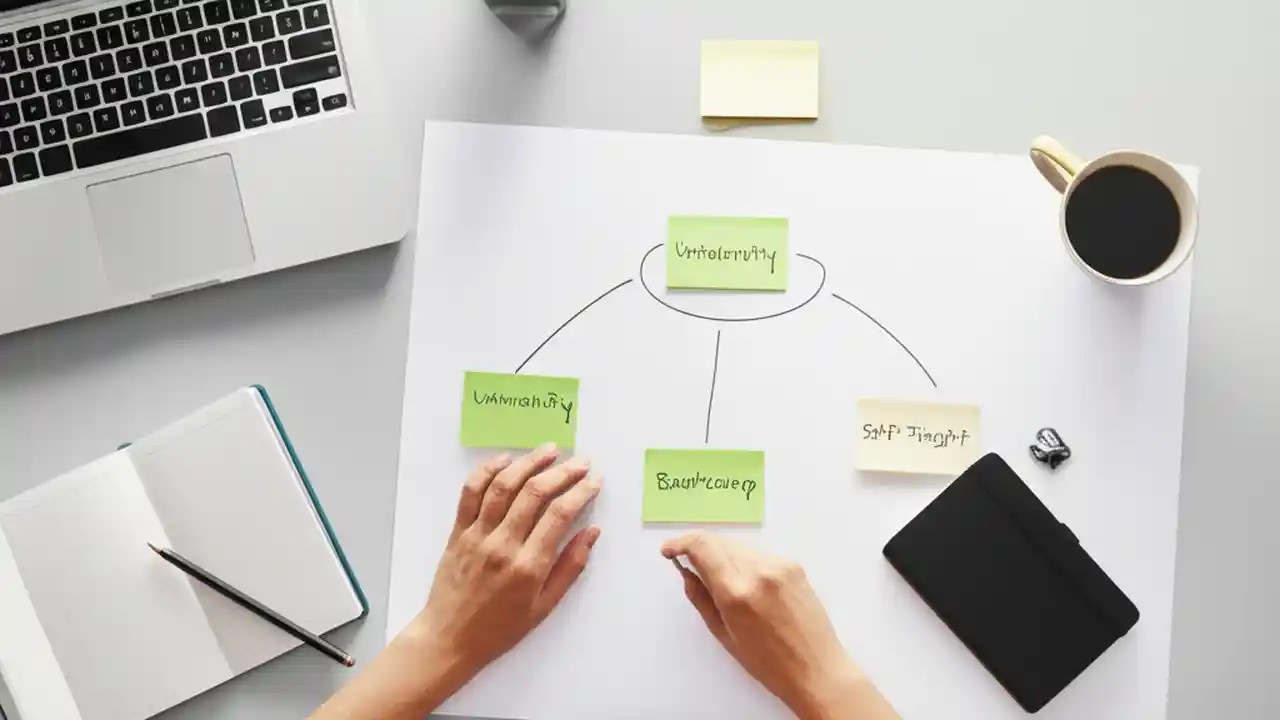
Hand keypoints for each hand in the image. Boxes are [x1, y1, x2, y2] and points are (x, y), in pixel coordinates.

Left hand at [418, 444, 602, 675]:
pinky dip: (487, 471)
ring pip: (503, 486)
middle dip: (562, 472)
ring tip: (549, 451)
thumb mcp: (544, 607)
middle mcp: (502, 546)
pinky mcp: (457, 532)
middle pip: (534, 494)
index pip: (560, 515)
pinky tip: (506, 460)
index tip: (594, 480)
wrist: (449, 639)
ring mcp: (476, 536)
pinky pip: (471, 493)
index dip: (581, 492)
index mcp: (528, 567)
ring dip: (528, 463)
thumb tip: (592, 532)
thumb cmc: (500, 629)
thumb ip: (570, 567)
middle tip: (580, 462)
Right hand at [662, 532, 897, 719]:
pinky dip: (746, 562)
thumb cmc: (770, 663)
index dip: (681, 543)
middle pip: (719, 541)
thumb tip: (687, 572)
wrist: (817, 669)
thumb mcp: (724, 635)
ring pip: (739, 546)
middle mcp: (758, 572)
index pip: (701, 547)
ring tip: (725, 583)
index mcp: (736, 592)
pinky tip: (750, 586)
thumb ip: (701, 598)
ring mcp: (779, 566)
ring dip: (724, 555)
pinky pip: (759, 554)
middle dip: (700, 549)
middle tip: (692, 566)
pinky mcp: (794, 566)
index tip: (670, 550)